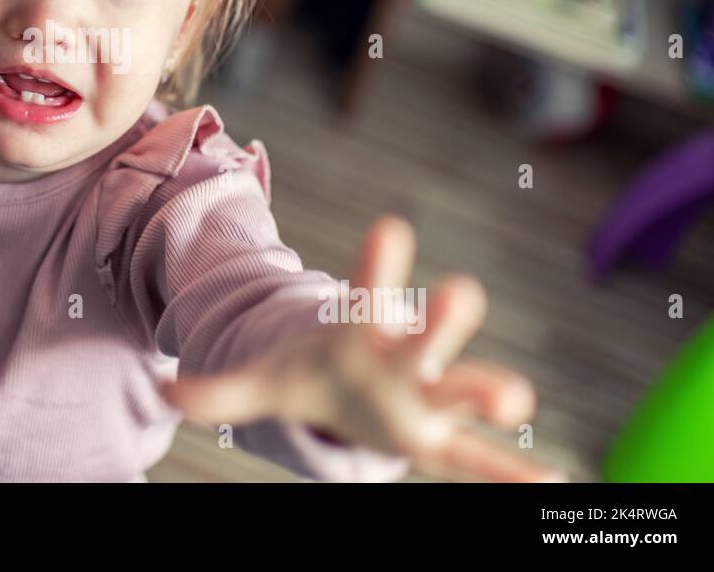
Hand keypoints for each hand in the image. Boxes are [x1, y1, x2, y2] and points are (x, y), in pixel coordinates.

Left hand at [160, 216, 563, 481]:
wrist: (351, 390)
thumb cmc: (314, 375)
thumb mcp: (262, 383)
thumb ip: (216, 389)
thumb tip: (161, 389)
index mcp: (361, 334)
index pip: (368, 293)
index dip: (379, 264)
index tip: (389, 225)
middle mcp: (404, 358)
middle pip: (426, 333)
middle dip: (441, 317)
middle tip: (459, 290)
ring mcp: (429, 398)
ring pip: (465, 386)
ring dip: (488, 389)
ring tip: (513, 399)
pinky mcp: (439, 440)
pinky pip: (478, 461)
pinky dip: (512, 475)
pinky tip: (552, 488)